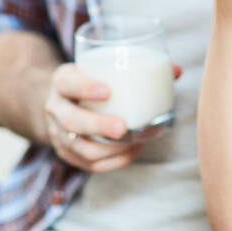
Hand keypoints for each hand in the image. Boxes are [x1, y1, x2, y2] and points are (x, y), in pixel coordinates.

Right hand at [42, 60, 182, 171]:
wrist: (63, 99)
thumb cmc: (92, 79)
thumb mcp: (103, 67)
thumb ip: (138, 66)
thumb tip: (176, 70)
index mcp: (62, 80)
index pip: (67, 81)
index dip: (85, 86)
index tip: (108, 90)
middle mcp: (55, 106)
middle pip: (70, 119)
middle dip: (97, 125)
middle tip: (122, 127)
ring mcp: (57, 132)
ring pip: (77, 146)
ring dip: (107, 149)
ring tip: (135, 141)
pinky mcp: (66, 152)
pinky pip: (86, 164)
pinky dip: (111, 161)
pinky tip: (132, 151)